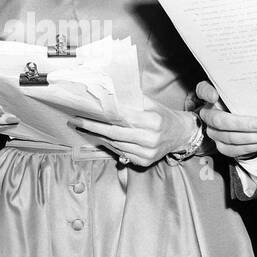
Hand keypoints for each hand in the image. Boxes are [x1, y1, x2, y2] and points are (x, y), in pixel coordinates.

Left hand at [69, 101, 197, 167]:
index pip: (120, 119)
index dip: (100, 117)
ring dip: (98, 136)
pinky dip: (110, 145)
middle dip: (92, 127)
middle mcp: (150, 139)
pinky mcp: (145, 162)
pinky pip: (121, 153)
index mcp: (152, 122)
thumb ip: (131, 100)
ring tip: (84, 127)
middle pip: (114, 134)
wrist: (180, 134)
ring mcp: (147, 153)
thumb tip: (107, 94)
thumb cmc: (163, 115)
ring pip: (115, 144)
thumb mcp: (151, 103)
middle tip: (75, 121)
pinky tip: (101, 137)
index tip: (84, 113)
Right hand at [196, 80, 256, 158]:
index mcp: (210, 95)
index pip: (202, 90)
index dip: (207, 93)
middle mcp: (208, 115)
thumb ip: (242, 83)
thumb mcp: (241, 87)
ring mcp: (215, 133)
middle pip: (220, 122)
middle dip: (243, 124)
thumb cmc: (242, 98)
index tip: (215, 96)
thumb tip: (256, 80)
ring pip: (232, 140)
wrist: (243, 116)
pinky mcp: (224, 147)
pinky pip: (240, 150)